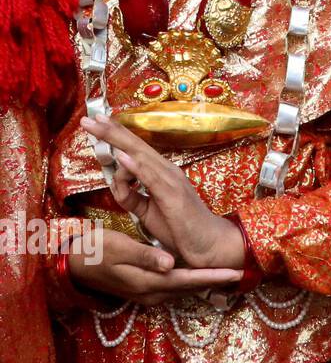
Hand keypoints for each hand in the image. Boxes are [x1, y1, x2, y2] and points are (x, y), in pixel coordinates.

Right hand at [66, 228, 242, 306]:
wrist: (74, 265)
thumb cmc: (96, 251)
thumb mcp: (119, 249)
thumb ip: (146, 257)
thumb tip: (170, 264)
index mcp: (148, 282)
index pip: (188, 280)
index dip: (213, 276)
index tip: (235, 273)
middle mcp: (152, 293)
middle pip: (191, 287)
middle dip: (216, 281)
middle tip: (241, 273)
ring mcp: (149, 295)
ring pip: (184, 288)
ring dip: (206, 282)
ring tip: (229, 275)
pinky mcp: (146, 290)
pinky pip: (175, 288)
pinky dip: (191, 282)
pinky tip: (202, 276)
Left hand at [80, 116, 244, 269]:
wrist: (208, 245)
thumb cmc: (180, 228)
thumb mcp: (147, 211)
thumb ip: (131, 197)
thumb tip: (116, 185)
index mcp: (162, 174)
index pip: (136, 150)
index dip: (117, 135)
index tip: (98, 122)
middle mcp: (168, 172)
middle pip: (136, 147)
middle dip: (112, 131)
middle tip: (90, 118)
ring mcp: (172, 182)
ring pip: (142, 156)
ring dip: (120, 141)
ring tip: (101, 127)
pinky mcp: (173, 196)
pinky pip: (151, 179)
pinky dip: (136, 166)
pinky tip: (122, 157)